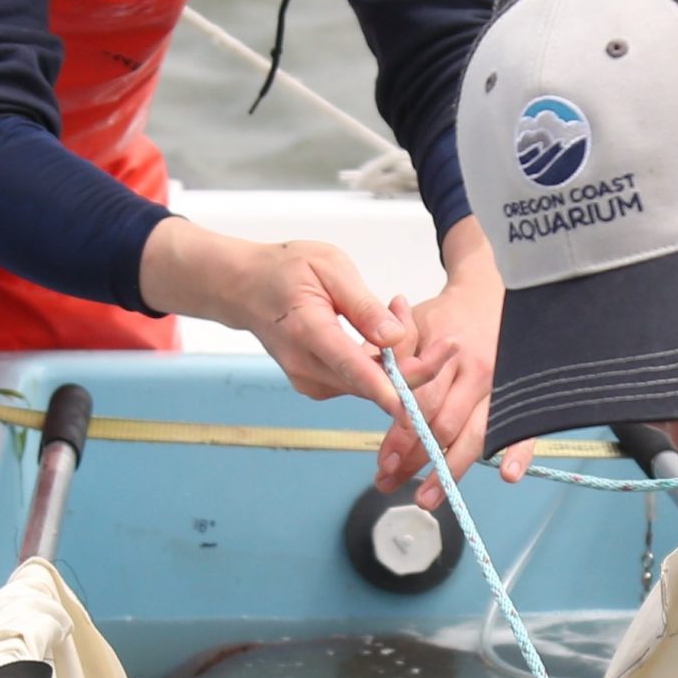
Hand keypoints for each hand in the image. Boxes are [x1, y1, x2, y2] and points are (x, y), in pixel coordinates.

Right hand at [137, 218, 402, 407]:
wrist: (243, 288)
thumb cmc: (283, 270)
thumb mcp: (329, 267)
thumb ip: (363, 305)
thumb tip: (396, 337)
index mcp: (308, 332)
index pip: (353, 370)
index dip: (386, 391)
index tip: (412, 410)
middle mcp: (307, 367)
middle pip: (372, 383)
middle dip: (412, 362)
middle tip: (434, 331)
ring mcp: (310, 382)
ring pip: (371, 385)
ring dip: (397, 358)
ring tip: (395, 307)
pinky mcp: (318, 386)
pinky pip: (361, 382)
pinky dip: (381, 363)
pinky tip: (381, 331)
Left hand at [376, 217, 534, 506]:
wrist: (493, 293)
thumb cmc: (448, 315)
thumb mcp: (414, 322)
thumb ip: (391, 354)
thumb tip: (363, 374)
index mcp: (449, 354)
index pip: (422, 404)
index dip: (401, 436)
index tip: (383, 463)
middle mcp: (478, 372)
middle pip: (446, 427)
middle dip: (417, 461)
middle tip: (391, 484)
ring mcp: (503, 386)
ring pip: (478, 435)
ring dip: (452, 471)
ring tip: (427, 498)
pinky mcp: (520, 396)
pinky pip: (523, 429)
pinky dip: (517, 452)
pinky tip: (507, 474)